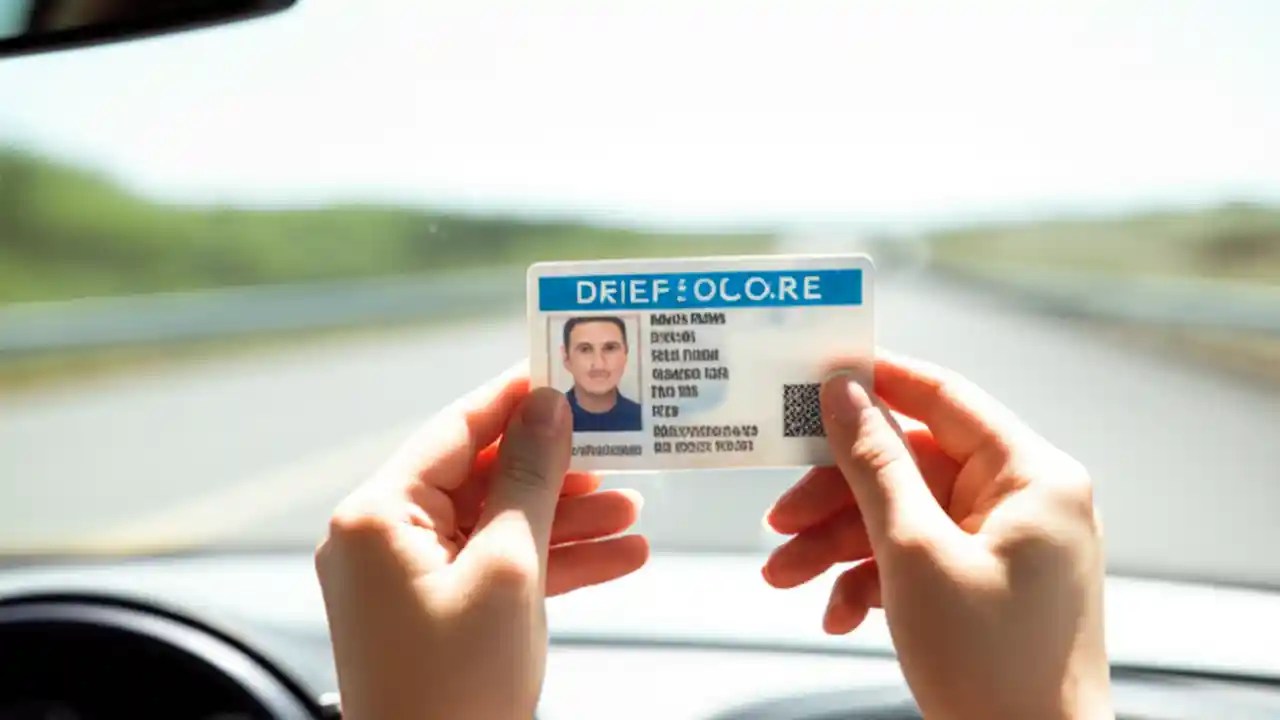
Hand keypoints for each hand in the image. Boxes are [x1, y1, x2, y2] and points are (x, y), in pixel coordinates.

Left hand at [315, 365, 648, 719]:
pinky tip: (619, 559)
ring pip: (498, 524)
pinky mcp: (434, 612)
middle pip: (481, 477)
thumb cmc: (457, 685)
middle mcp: (383, 537)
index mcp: (379, 514)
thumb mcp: (508, 568)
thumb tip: (547, 408)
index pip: (455, 429)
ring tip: (634, 514)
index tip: (566, 373)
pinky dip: (552, 564)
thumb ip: (530, 479)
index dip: (515, 398)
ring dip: (567, 520)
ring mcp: (407, 578)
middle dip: (557, 472)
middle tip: (617, 450)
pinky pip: (497, 569)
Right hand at [763, 354, 1110, 719]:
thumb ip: (874, 464)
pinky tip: (836, 613)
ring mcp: (1008, 546)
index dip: (878, 382)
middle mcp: (1026, 502)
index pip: (945, 398)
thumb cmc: (991, 665)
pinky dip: (872, 581)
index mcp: (1033, 476)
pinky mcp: (988, 586)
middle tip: (778, 519)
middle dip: (837, 498)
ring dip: (839, 546)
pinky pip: (919, 559)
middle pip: (911, 466)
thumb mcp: (914, 553)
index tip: (818, 374)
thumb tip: (843, 393)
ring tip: (784, 578)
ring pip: (905, 517)